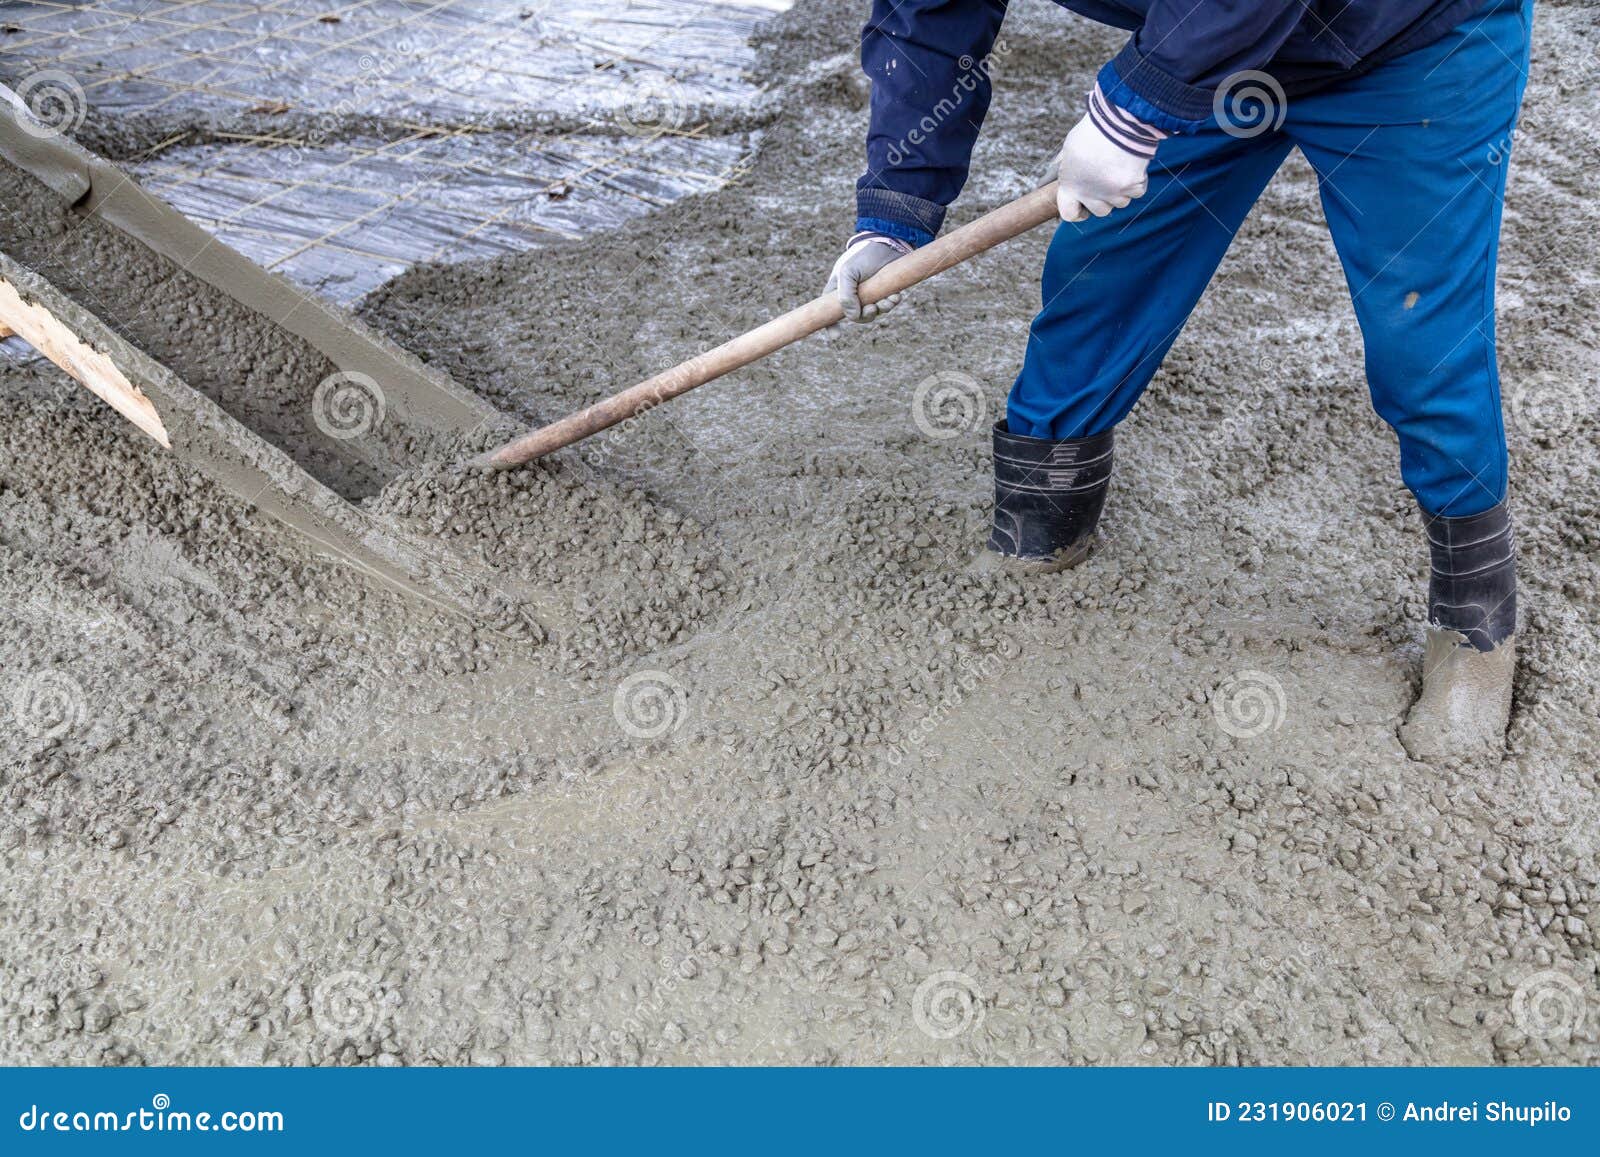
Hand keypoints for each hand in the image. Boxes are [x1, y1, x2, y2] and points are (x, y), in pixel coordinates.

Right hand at [825, 232, 913, 321]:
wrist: (887, 242)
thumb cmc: (863, 255)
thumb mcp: (848, 272)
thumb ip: (846, 295)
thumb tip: (851, 316)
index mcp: (839, 290)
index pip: (830, 312)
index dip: (831, 325)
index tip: (836, 336)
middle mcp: (853, 295)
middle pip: (856, 317)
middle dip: (865, 316)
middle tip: (872, 309)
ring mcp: (870, 294)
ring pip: (874, 313)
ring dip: (881, 309)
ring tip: (888, 300)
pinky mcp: (884, 292)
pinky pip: (887, 305)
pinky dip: (891, 303)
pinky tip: (895, 296)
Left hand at [1052, 85, 1163, 221]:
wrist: (1119, 119)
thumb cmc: (1094, 130)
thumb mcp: (1070, 149)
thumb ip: (1068, 168)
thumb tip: (1057, 175)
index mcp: (1070, 185)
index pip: (1069, 213)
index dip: (1078, 212)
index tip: (1084, 207)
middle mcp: (1090, 193)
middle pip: (1100, 210)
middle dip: (1104, 198)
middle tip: (1107, 179)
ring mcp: (1112, 193)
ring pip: (1120, 202)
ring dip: (1121, 189)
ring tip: (1120, 165)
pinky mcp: (1133, 187)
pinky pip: (1137, 192)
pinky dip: (1137, 181)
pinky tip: (1133, 163)